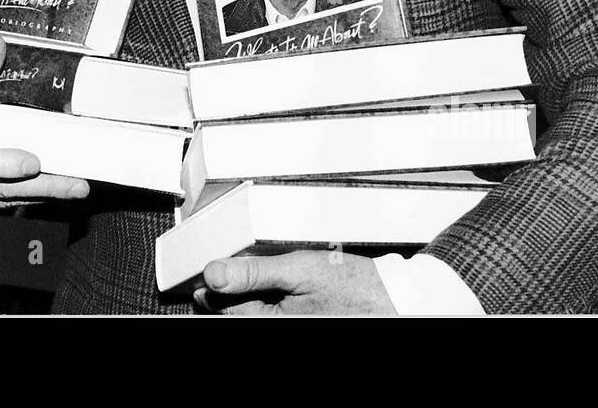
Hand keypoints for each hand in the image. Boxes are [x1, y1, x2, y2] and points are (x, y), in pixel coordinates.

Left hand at [193, 252, 396, 315]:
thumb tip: (214, 274)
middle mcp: (279, 328)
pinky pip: (273, 314)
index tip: (204, 274)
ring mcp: (290, 326)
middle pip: (237, 315)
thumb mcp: (300, 269)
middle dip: (226, 296)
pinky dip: (266, 302)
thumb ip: (254, 272)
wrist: (393, 299)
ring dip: (245, 298)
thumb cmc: (354, 287)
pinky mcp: (301, 323)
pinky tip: (272, 289)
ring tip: (243, 280)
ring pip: (254, 315)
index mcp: (271, 322)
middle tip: (218, 278)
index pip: (224, 309)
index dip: (211, 288)